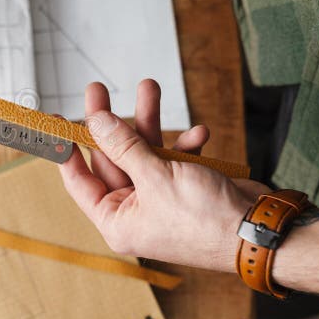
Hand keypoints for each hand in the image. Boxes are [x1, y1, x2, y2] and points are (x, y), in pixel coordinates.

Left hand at [59, 80, 267, 272]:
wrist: (261, 232)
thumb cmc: (206, 219)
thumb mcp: (156, 175)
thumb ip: (124, 145)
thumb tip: (96, 121)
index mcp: (115, 220)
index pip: (78, 180)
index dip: (66, 148)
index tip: (57, 121)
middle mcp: (133, 211)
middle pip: (110, 158)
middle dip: (110, 123)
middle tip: (97, 90)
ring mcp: (158, 199)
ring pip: (142, 152)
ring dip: (148, 123)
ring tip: (149, 87)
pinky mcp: (182, 188)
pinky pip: (172, 160)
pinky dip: (183, 145)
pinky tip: (199, 133)